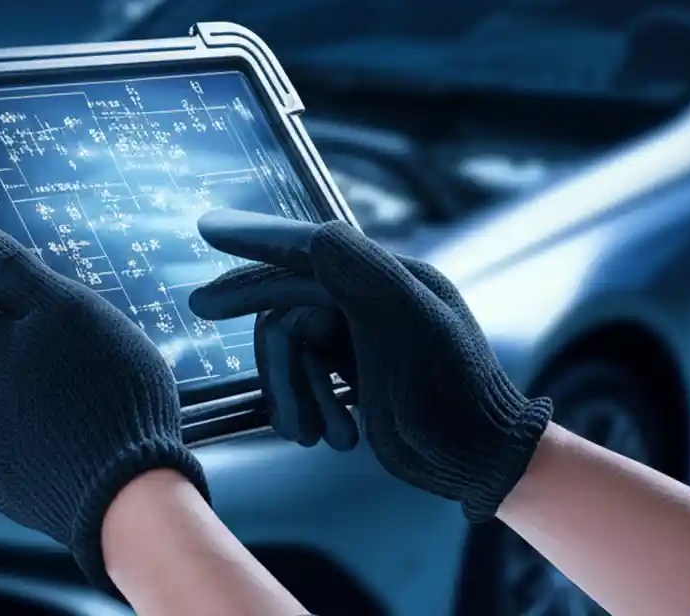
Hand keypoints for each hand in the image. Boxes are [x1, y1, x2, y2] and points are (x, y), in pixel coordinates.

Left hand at [0, 211, 207, 587]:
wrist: (124, 493)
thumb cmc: (102, 389)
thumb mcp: (65, 306)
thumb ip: (7, 264)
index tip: (11, 272)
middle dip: (3, 324)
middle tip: (67, 327)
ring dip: (18, 372)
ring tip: (79, 377)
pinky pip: (5, 430)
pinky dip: (30, 417)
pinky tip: (74, 419)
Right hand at [189, 210, 550, 520]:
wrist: (482, 460)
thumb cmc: (456, 397)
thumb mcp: (409, 327)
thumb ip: (361, 274)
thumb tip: (315, 234)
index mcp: (387, 276)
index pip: (309, 250)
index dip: (258, 239)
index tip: (208, 228)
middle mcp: (372, 296)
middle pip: (289, 308)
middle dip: (283, 368)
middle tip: (289, 422)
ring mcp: (362, 332)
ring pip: (292, 347)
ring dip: (297, 396)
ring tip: (318, 438)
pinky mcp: (356, 368)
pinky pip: (305, 373)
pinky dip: (307, 406)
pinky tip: (331, 436)